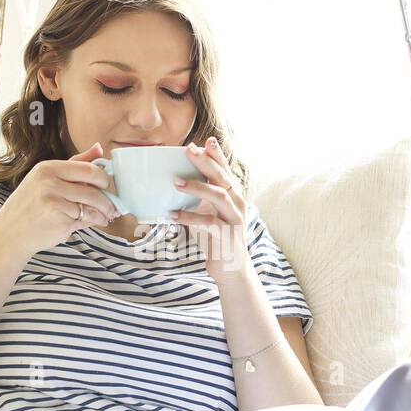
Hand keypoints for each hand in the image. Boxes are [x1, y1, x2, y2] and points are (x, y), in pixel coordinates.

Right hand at [0, 142, 120, 256]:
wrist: (10, 233)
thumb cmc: (30, 205)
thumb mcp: (45, 178)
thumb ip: (74, 163)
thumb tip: (99, 148)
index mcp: (48, 168)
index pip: (87, 168)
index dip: (103, 178)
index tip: (107, 185)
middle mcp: (49, 182)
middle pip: (93, 187)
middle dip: (108, 197)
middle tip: (112, 204)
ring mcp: (54, 202)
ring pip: (92, 206)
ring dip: (104, 213)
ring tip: (105, 217)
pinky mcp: (59, 221)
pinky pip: (85, 220)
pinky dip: (92, 223)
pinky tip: (91, 224)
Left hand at [171, 135, 249, 279]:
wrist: (231, 269)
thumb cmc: (217, 239)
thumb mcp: (210, 213)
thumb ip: (202, 199)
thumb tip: (177, 182)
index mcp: (234, 196)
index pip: (226, 170)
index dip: (217, 155)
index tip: (205, 140)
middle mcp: (238, 204)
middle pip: (223, 177)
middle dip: (205, 162)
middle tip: (188, 150)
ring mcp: (234, 219)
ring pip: (219, 196)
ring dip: (197, 187)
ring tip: (175, 182)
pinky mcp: (226, 235)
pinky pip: (208, 222)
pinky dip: (189, 217)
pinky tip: (172, 215)